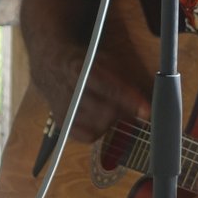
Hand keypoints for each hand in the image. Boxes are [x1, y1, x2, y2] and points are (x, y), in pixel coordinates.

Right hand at [29, 48, 149, 143]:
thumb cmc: (84, 64)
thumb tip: (141, 104)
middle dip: (123, 112)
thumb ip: (122, 80)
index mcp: (80, 70)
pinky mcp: (62, 123)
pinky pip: (86, 136)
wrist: (51, 67)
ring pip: (98, 126)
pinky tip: (102, 121)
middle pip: (105, 111)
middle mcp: (70, 92)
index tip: (146, 111)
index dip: (130, 101)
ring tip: (113, 109)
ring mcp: (64, 110)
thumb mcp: (104, 61)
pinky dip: (99, 131)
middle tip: (131, 108)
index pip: (108, 89)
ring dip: (112, 120)